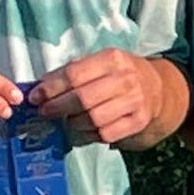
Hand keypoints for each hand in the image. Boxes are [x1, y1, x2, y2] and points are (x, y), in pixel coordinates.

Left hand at [32, 48, 175, 150]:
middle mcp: (126, 79)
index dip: (51, 88)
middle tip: (45, 112)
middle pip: (82, 98)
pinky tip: (83, 130)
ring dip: (73, 123)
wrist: (159, 89)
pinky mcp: (138, 122)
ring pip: (93, 119)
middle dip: (57, 107)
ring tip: (66, 121)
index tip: (35, 97)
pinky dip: (88, 135)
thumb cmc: (120, 74)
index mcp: (112, 59)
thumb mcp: (101, 63)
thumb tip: (40, 86)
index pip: (74, 74)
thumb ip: (72, 71)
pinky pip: (105, 134)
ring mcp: (135, 102)